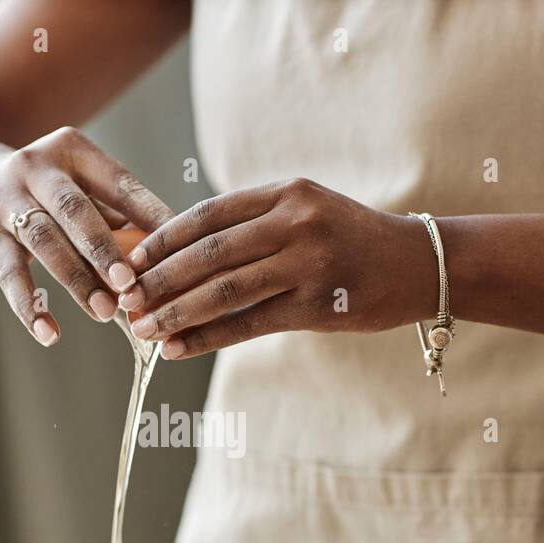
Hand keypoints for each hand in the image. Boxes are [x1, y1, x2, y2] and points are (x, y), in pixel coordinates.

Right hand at [0, 126, 173, 345]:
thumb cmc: (46, 198)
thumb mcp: (82, 192)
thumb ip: (122, 220)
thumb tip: (177, 263)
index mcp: (74, 151)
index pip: (119, 183)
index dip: (150, 216)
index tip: (179, 250)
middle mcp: (36, 168)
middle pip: (77, 211)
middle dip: (106, 251)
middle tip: (132, 286)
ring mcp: (6, 201)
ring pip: (45, 242)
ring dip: (76, 280)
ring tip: (105, 313)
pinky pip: (10, 275)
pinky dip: (30, 307)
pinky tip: (50, 334)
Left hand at [121, 178, 434, 358]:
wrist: (418, 264)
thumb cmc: (351, 239)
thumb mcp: (307, 211)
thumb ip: (255, 223)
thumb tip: (184, 253)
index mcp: (286, 193)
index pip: (209, 213)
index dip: (165, 238)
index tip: (131, 259)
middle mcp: (295, 222)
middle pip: (210, 253)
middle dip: (160, 280)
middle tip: (125, 301)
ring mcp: (307, 263)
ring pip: (224, 291)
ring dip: (176, 313)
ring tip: (143, 329)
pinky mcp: (317, 305)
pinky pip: (249, 324)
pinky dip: (208, 338)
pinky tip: (178, 349)